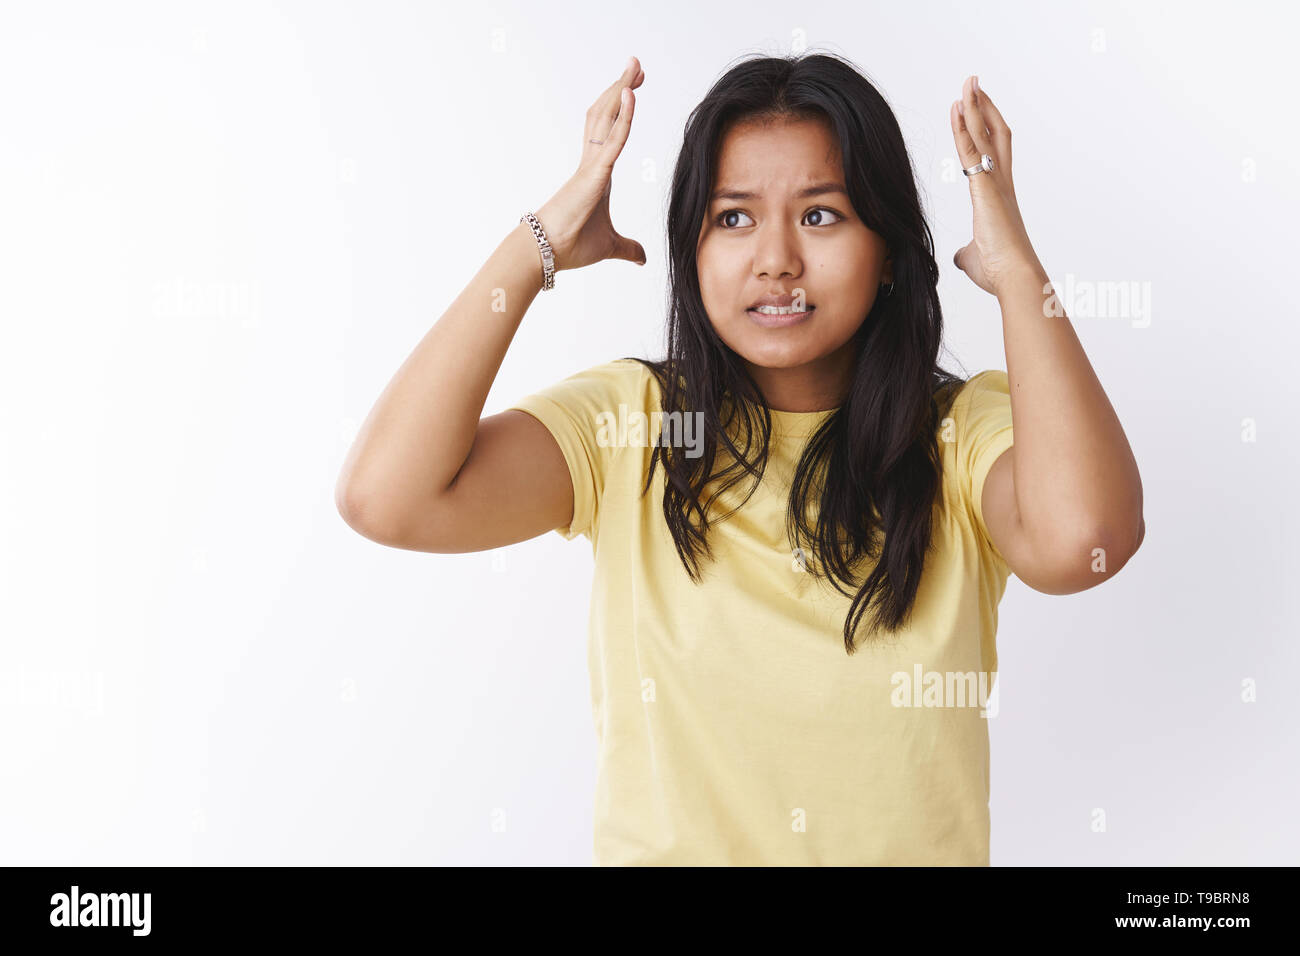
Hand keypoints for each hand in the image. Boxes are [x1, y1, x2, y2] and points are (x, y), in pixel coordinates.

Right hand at [534, 56, 645, 272]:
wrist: (547, 253)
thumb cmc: (571, 246)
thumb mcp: (610, 246)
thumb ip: (627, 248)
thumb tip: (642, 258)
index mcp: (596, 174)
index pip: (610, 131)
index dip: (621, 109)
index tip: (632, 88)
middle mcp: (592, 162)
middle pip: (607, 115)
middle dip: (621, 87)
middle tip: (636, 66)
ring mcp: (592, 165)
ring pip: (607, 117)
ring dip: (621, 89)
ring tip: (634, 67)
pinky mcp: (594, 173)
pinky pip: (613, 139)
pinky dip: (624, 116)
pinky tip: (630, 93)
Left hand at [949, 76, 1045, 296]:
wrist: (1015, 278)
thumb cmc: (999, 272)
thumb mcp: (974, 259)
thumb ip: (967, 251)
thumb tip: (961, 255)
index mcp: (999, 197)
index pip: (993, 154)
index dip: (984, 130)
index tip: (975, 110)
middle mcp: (1002, 184)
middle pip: (994, 135)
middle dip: (984, 107)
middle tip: (973, 83)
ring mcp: (996, 185)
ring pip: (984, 136)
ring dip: (974, 107)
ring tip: (967, 82)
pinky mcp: (986, 190)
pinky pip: (972, 153)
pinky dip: (963, 130)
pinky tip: (957, 109)